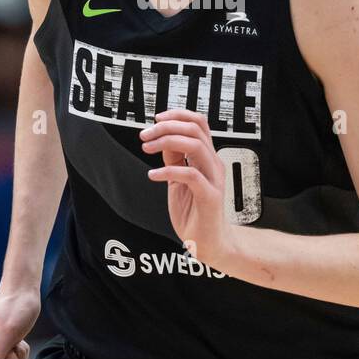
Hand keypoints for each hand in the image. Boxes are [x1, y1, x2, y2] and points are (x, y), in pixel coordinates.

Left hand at [140, 108, 237, 267]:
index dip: (177, 115)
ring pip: (196, 145)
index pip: (198, 123)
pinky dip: (168, 171)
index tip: (155, 119)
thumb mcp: (179, 180)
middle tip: (145, 135)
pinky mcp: (210, 197)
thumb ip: (175, 159)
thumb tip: (162, 140)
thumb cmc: (195, 212)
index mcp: (208, 158)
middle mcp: (213, 164)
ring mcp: (214, 179)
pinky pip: (190, 175)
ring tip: (147, 149)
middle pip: (195, 129)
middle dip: (166, 127)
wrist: (209, 243)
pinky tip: (153, 175)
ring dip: (166, 142)